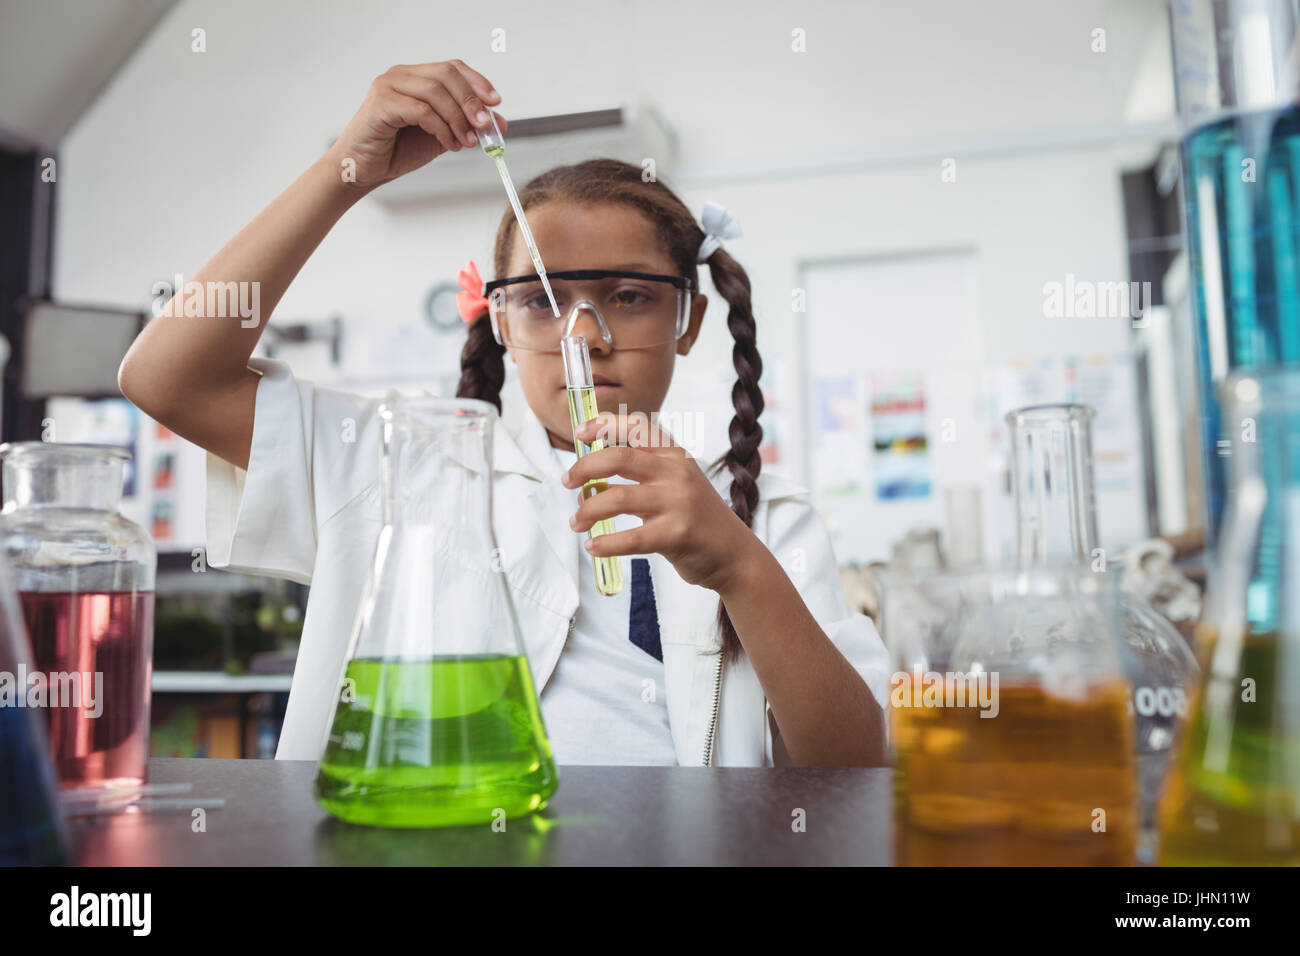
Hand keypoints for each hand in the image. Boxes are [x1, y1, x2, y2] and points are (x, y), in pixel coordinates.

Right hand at [324, 59, 505, 187]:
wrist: (364, 170)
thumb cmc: (397, 151)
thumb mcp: (442, 137)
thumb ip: (466, 126)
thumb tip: (498, 122)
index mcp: (414, 77)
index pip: (452, 68)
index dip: (477, 82)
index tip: (495, 103)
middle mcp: (400, 75)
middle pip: (446, 75)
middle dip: (471, 101)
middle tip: (485, 126)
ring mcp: (388, 86)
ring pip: (435, 91)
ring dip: (458, 118)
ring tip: (468, 142)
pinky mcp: (380, 104)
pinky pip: (421, 110)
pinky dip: (441, 128)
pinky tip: (450, 144)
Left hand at [560, 411, 757, 593]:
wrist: (734, 554)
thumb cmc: (696, 518)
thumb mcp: (677, 483)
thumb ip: (644, 471)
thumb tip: (591, 472)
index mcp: (675, 455)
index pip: (637, 426)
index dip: (604, 425)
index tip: (580, 433)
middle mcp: (678, 473)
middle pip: (619, 457)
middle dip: (585, 467)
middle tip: (567, 482)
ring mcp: (678, 503)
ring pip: (618, 498)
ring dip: (588, 510)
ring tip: (576, 522)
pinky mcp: (676, 534)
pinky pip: (630, 538)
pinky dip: (605, 543)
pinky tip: (593, 547)